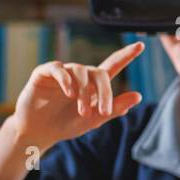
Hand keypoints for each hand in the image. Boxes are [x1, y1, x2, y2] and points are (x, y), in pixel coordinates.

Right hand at [0, 43, 143, 179]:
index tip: (140, 46)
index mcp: (93, 85)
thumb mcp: (93, 120)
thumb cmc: (66, 124)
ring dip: (84, 92)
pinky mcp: (44, 73)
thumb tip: (138, 96)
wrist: (38, 132)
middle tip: (103, 112)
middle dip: (105, 92)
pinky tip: (69, 94)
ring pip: (80, 71)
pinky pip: (58, 68)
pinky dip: (66, 80)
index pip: (112, 66)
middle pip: (99, 73)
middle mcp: (79, 75)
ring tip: (83, 111)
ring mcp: (62, 73)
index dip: (126, 56)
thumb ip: (114, 108)